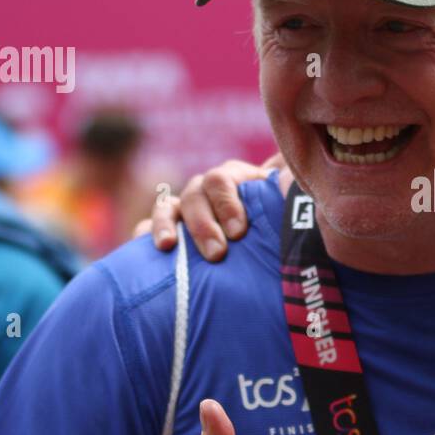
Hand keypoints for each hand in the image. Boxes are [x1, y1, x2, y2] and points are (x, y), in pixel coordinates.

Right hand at [134, 154, 282, 260]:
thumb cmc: (280, 222)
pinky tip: (147, 252)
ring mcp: (185, 209)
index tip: (239, 232)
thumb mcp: (286, 206)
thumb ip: (288, 191)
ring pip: (167, 208)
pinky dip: (143, 237)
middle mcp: (207, 191)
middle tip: (217, 253)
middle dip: (203, 224)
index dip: (227, 203)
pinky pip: (146, 229)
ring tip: (168, 247)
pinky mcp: (169, 230)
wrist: (270, 243)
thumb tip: (290, 182)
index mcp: (234, 180)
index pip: (221, 180)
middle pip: (194, 196)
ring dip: (166, 226)